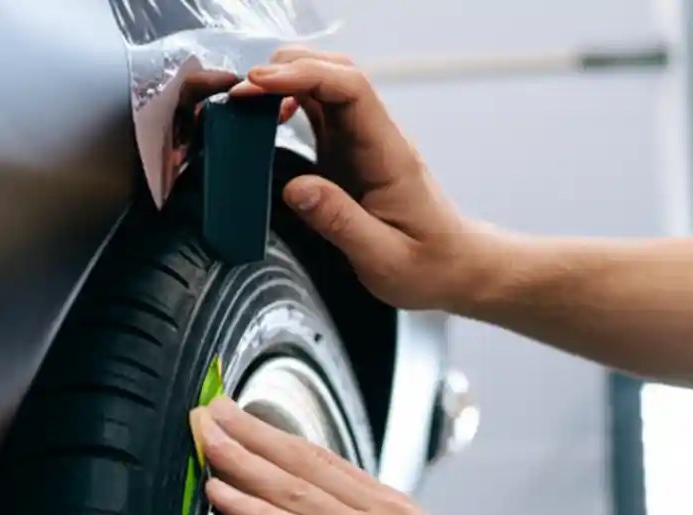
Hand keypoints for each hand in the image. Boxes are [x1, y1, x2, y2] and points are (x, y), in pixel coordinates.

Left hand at [189, 396, 536, 514]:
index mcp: (389, 507)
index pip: (320, 460)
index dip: (274, 437)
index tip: (239, 417)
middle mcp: (376, 512)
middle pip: (301, 460)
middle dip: (247, 431)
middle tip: (207, 405)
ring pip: (292, 487)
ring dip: (240, 458)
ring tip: (203, 435)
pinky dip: (254, 509)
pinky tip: (221, 492)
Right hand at [231, 48, 508, 311]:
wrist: (451, 266)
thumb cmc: (425, 264)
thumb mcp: (382, 257)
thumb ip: (339, 222)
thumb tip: (295, 189)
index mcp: (387, 152)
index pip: (350, 87)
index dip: (303, 75)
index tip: (260, 86)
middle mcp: (375, 136)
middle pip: (334, 71)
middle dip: (286, 69)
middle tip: (241, 94)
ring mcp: (361, 140)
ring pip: (324, 84)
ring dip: (284, 81)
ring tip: (245, 102)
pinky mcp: (348, 151)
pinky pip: (318, 109)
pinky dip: (288, 101)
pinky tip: (268, 118)